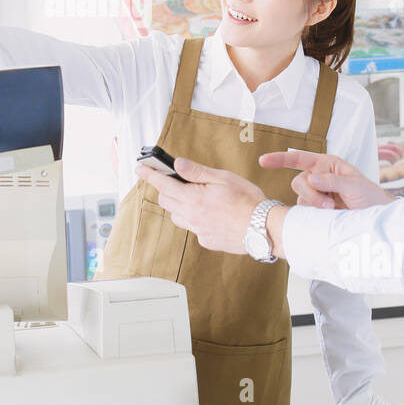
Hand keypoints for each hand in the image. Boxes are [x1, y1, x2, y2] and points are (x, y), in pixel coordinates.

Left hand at [134, 157, 264, 254]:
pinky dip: (195, 219)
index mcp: (193, 199)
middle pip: (166, 201)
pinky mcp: (207, 240)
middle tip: (174, 180)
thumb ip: (197, 172)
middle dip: (165, 189)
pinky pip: (193, 228)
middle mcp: (192, 217)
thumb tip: (177, 164)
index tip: (139, 169)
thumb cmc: (247, 200)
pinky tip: (211, 214)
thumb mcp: (223, 178)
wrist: (263, 229)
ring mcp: (199, 231)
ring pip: (177, 217)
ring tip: (194, 198)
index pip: (163, 184)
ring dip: (178, 205)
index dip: (150, 175)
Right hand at [257, 150, 391, 209]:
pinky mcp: (314, 208)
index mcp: (327, 164)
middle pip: (298, 181)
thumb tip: (312, 178)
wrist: (375, 217)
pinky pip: (304, 210)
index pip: (299, 158)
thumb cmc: (369, 197)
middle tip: (329, 204)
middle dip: (311, 194)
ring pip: (301, 197)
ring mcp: (315, 192)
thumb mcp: (355, 186)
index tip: (263, 161)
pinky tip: (328, 214)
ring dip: (314, 204)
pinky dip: (313, 213)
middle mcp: (318, 176)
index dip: (280, 159)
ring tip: (333, 209)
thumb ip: (333, 180)